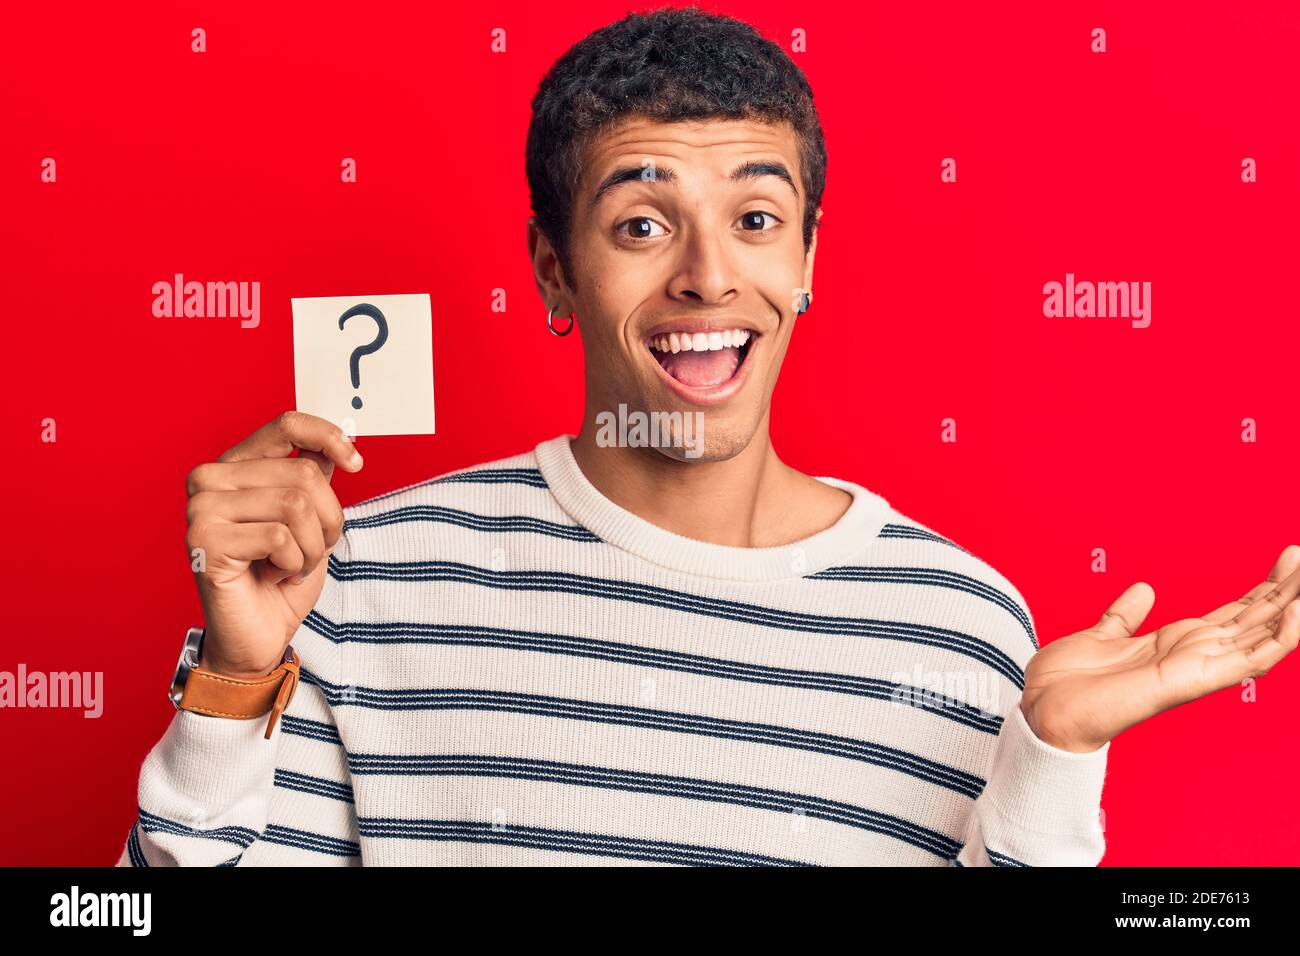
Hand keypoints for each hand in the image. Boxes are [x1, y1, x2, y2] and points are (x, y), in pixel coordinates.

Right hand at [184, 411, 362, 679]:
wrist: (258, 635)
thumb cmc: (281, 576)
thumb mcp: (309, 519)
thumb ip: (312, 478)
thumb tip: (336, 445)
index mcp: (235, 466)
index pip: (287, 424)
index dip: (329, 438)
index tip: (356, 463)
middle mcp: (210, 479)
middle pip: (302, 473)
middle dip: (327, 519)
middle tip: (312, 549)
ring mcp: (201, 509)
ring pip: (295, 505)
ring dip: (310, 547)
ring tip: (291, 565)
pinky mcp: (204, 541)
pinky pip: (280, 537)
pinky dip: (293, 563)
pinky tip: (273, 575)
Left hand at [1020, 545, 1299, 752]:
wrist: (1042, 711)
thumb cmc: (1067, 684)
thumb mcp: (1101, 636)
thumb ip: (1126, 615)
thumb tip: (1146, 589)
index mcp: (1176, 644)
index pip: (1235, 613)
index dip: (1264, 589)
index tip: (1289, 560)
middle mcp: (1194, 656)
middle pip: (1256, 620)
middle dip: (1287, 591)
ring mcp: (1198, 669)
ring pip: (1263, 637)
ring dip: (1292, 609)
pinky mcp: (1193, 681)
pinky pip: (1249, 661)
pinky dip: (1279, 638)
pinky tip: (1297, 613)